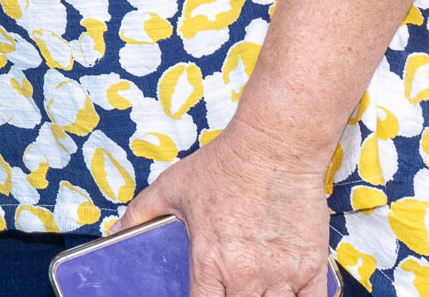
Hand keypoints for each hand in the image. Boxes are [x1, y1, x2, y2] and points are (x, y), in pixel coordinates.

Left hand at [111, 122, 336, 296]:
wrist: (276, 146)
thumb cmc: (226, 165)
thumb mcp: (171, 186)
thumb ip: (140, 214)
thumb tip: (115, 232)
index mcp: (209, 262)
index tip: (201, 296)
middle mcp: (245, 276)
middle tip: (228, 288)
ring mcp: (282, 275)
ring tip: (253, 288)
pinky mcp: (312, 268)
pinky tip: (284, 294)